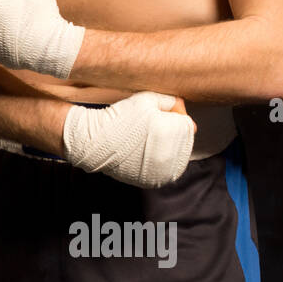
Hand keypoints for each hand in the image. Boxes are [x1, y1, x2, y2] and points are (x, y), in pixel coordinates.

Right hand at [60, 91, 196, 187]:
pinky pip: (167, 169)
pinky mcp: (155, 182)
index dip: (173, 115)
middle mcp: (173, 155)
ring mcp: (164, 171)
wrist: (95, 141)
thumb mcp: (146, 99)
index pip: (187, 124)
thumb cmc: (120, 117)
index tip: (156, 114)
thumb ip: (170, 101)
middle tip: (149, 127)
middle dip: (172, 132)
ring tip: (146, 140)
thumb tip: (181, 109)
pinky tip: (145, 152)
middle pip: (184, 140)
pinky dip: (160, 161)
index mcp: (174, 133)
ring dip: (168, 147)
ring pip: (177, 156)